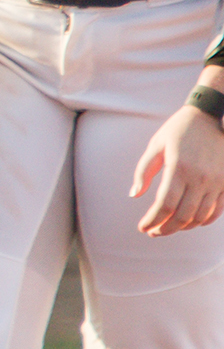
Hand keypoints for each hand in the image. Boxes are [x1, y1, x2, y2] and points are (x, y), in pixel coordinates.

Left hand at [133, 105, 223, 235]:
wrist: (210, 117)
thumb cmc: (178, 130)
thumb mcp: (155, 146)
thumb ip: (143, 172)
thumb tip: (134, 195)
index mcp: (179, 168)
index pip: (165, 205)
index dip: (152, 220)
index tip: (142, 227)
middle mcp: (200, 178)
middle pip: (183, 216)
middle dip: (165, 229)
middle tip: (153, 232)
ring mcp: (216, 182)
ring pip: (200, 217)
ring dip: (183, 227)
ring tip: (168, 227)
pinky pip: (216, 211)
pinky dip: (203, 221)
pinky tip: (189, 222)